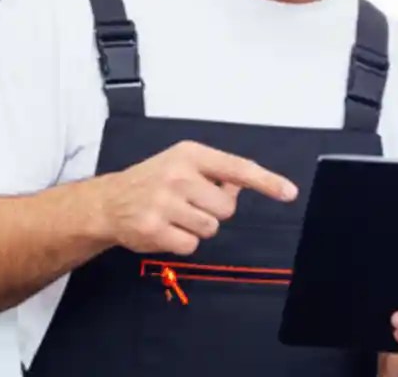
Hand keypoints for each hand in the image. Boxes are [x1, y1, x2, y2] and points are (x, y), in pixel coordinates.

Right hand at [95, 140, 297, 254]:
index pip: (237, 167)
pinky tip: (166, 229)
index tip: (288, 192)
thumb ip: (215, 172)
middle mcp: (177, 175)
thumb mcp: (182, 163)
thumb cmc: (152, 181)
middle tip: (189, 204)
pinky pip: (191, 245)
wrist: (109, 202)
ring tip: (175, 216)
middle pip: (226, 208)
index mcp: (190, 154)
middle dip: (213, 211)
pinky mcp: (153, 229)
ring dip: (197, 227)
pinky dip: (183, 242)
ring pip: (211, 228)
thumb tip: (244, 184)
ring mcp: (164, 202)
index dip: (266, 181)